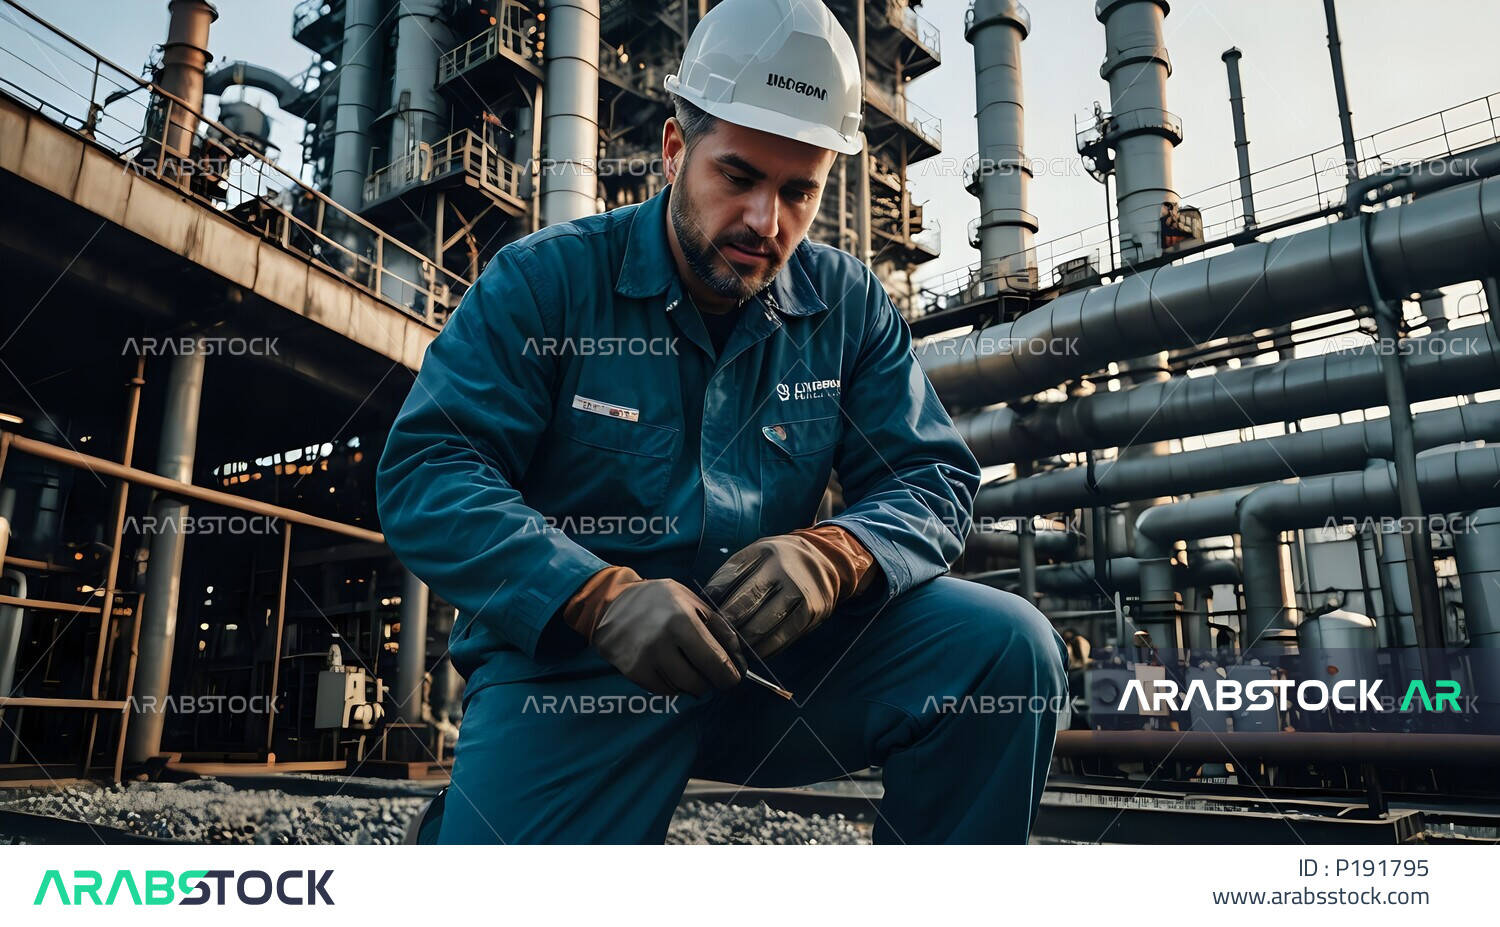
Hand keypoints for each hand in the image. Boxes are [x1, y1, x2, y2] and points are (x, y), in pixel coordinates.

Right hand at [590, 578, 745, 695]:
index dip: (729, 676)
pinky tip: (669, 668)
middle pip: (699, 682)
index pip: (715, 661)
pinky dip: (672, 684)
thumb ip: (718, 627)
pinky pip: (663, 690)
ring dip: (691, 683)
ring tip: (687, 666)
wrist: (612, 603)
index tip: (733, 678)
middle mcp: (663, 641)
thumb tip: (739, 660)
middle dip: (710, 681)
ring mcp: (645, 658)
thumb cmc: (659, 600)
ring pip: (681, 689)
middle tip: (710, 673)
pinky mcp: (633, 671)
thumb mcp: (691, 601)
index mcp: (682, 620)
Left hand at [703, 526, 876, 658]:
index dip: (714, 602)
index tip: (705, 618)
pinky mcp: (812, 612)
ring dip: (743, 642)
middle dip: (726, 625)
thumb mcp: (754, 556)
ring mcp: (800, 592)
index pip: (730, 579)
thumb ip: (731, 576)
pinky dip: (765, 649)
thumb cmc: (777, 562)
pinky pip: (782, 638)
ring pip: (762, 625)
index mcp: (763, 552)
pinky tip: (754, 653)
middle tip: (715, 639)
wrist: (822, 561)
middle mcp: (783, 570)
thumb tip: (705, 607)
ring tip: (731, 649)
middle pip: (746, 604)